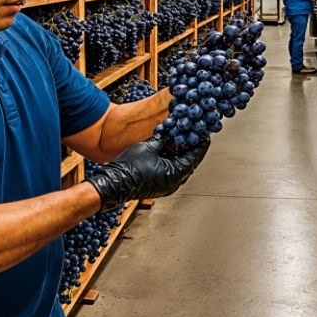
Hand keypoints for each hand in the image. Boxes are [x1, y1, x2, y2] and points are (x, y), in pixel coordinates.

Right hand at [84, 136, 211, 212]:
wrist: (113, 183)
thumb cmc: (130, 167)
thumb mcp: (149, 147)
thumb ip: (164, 139)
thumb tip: (171, 131)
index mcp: (175, 174)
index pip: (194, 156)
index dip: (200, 143)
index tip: (204, 133)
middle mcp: (174, 183)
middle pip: (189, 162)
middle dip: (190, 147)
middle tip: (192, 133)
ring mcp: (167, 186)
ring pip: (180, 167)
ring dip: (180, 153)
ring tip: (179, 138)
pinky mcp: (159, 185)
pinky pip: (171, 171)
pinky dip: (172, 160)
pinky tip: (168, 148)